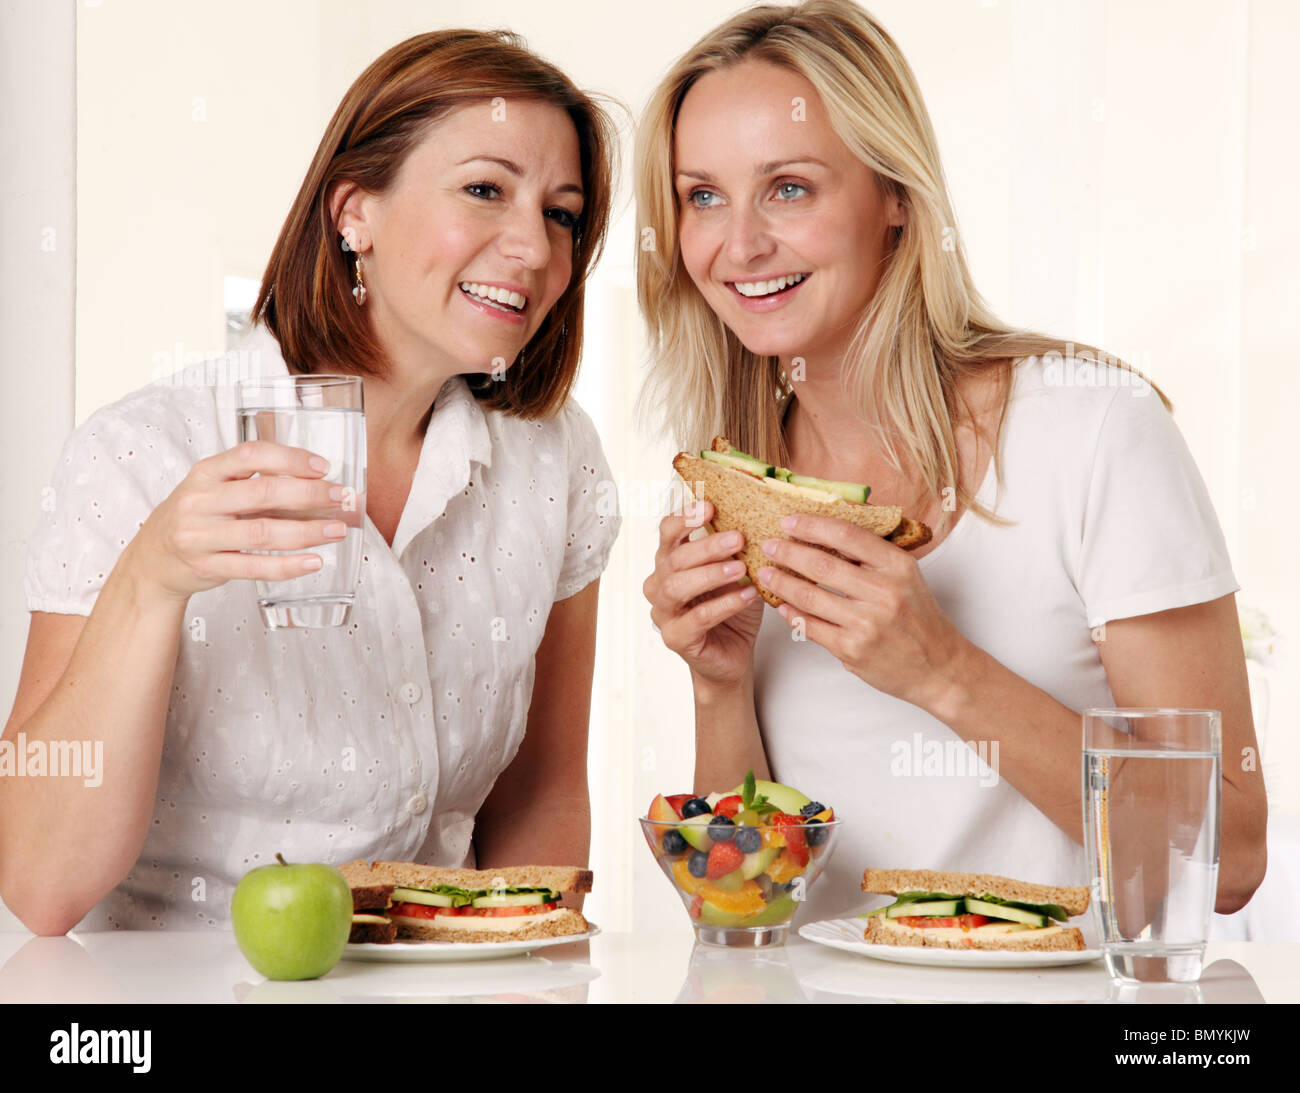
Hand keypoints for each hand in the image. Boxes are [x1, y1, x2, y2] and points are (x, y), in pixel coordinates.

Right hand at [124, 440, 354, 602]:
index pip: (251, 455)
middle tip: (340, 498)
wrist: (153, 559)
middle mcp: (200, 501)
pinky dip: (288, 566)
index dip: (290, 458)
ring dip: (307, 532)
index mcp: (206, 472)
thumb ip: (255, 482)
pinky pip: (254, 567)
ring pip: (262, 532)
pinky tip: (313, 562)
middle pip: (262, 492)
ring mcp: (201, 536)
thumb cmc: (197, 517)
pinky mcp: (207, 566)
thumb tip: (317, 483)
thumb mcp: (215, 488)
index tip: (323, 466)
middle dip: (309, 494)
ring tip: (337, 530)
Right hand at [643, 500, 764, 689]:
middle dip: (707, 546)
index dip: (685, 517)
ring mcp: (663, 613)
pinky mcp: (675, 638)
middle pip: (674, 558)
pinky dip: (724, 604)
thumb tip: (755, 518)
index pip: (667, 532)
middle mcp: (660, 584)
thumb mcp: (736, 572)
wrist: (733, 654)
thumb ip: (735, 549)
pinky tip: (747, 596)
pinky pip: (697, 617)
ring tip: (742, 569)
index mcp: (670, 562)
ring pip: (677, 587)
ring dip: (711, 574)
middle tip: (738, 538)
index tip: (710, 507)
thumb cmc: (732, 609)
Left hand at [756, 513, 967, 712]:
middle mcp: (884, 593)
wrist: (939, 667)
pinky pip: (811, 627)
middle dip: (788, 553)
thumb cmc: (918, 618)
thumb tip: (825, 530)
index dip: (813, 525)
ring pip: (811, 597)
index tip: (789, 521)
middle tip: (768, 546)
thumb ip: (872, 556)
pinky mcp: (853, 649)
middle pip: (823, 565)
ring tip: (765, 574)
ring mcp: (867, 623)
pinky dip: (792, 614)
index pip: (847, 536)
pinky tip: (781, 605)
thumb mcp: (906, 577)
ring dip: (782, 583)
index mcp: (898, 566)